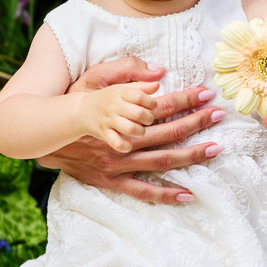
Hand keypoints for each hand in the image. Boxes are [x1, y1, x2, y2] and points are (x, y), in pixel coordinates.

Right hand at [37, 56, 225, 203]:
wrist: (47, 135)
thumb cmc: (75, 103)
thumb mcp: (93, 79)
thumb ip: (125, 72)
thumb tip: (158, 74)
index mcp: (120, 114)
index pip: (160, 106)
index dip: (185, 98)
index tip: (207, 92)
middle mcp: (123, 141)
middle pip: (167, 133)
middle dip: (196, 122)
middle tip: (219, 114)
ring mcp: (118, 164)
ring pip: (160, 161)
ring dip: (190, 155)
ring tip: (215, 148)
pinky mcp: (112, 181)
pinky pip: (142, 191)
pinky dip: (165, 194)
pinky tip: (188, 194)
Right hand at [79, 82, 157, 152]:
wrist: (81, 110)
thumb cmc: (107, 98)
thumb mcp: (122, 88)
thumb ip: (140, 87)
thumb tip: (157, 85)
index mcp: (120, 93)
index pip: (139, 96)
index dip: (150, 102)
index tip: (152, 106)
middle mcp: (114, 106)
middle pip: (138, 113)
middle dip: (148, 118)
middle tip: (148, 119)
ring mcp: (108, 120)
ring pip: (129, 128)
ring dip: (140, 131)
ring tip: (140, 130)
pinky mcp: (103, 134)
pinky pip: (116, 142)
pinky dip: (125, 145)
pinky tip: (129, 144)